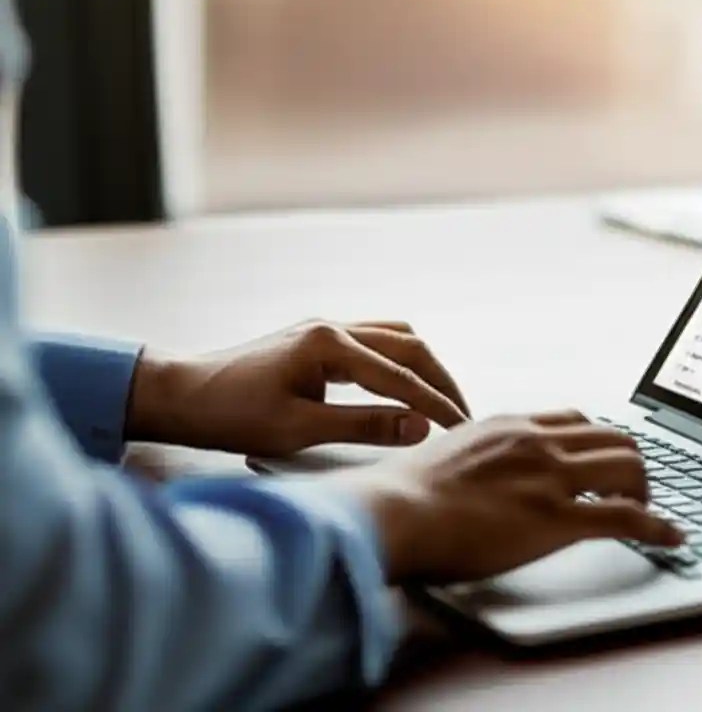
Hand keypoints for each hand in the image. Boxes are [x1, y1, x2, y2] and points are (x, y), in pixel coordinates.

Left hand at [126, 320, 469, 456]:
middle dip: (441, 381)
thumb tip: (421, 428)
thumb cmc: (231, 415)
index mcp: (329, 344)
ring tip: (443, 402)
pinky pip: (376, 342)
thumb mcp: (299, 429)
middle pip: (410, 345)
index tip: (464, 431)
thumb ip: (364, 425)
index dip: (437, 405)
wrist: (180, 395)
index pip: (401, 376)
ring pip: (395, 337)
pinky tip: (405, 388)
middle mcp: (333, 326)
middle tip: (465, 416)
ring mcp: (324, 328)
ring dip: (424, 367)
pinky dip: (400, 363)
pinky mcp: (316, 340)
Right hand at [331, 410, 683, 582]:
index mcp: (509, 426)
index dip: (599, 444)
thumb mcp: (443, 456)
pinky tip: (670, 538)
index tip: (606, 464)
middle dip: (632, 464)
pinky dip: (656, 527)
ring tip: (647, 513)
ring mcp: (549, 478)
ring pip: (628, 466)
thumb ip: (474, 458)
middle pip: (613, 437)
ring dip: (646, 490)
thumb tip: (475, 475)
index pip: (575, 422)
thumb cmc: (400, 495)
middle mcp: (536, 442)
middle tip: (634, 491)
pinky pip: (624, 517)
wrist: (389, 513)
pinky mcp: (555, 518)